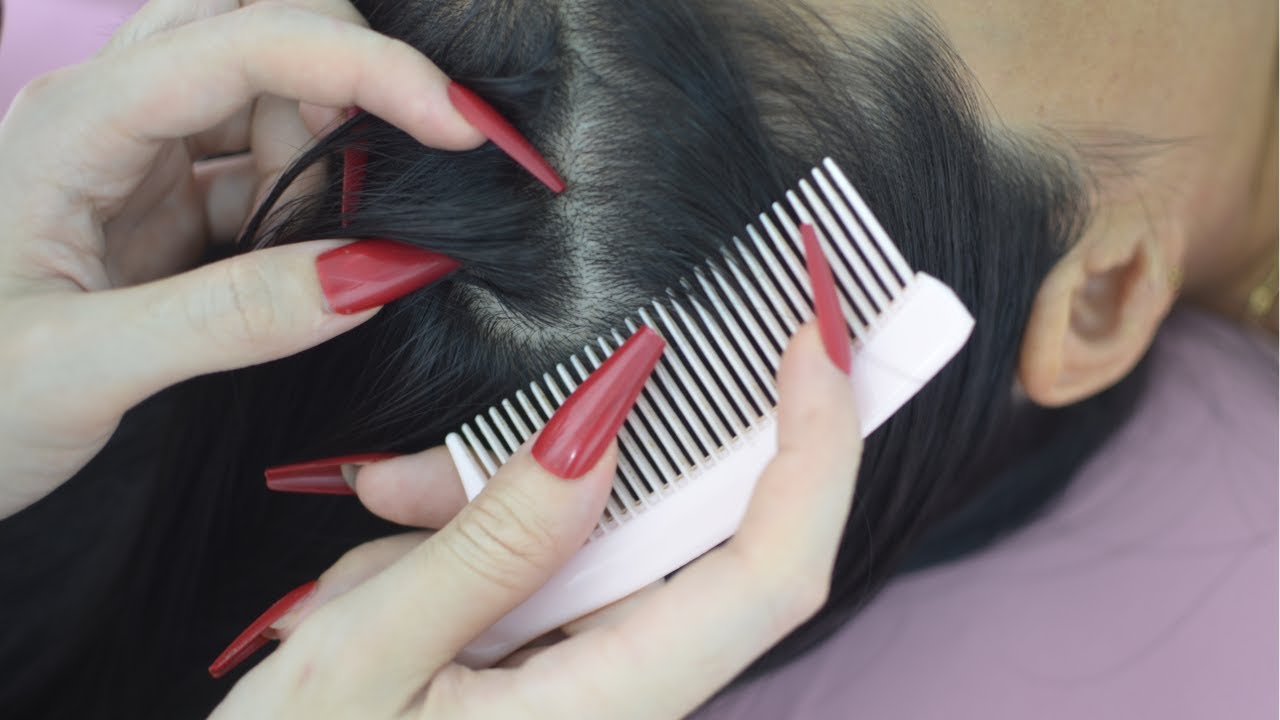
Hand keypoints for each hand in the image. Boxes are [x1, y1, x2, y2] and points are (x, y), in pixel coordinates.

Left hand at [0, 0, 482, 517]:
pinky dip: (312, 194)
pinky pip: (264, 160)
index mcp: (74, 127)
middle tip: (398, 168)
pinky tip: (308, 252)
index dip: (366, 68)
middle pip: (256, 19)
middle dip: (347, 76)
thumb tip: (388, 270)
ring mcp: (137, 155)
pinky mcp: (164, 202)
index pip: (243, 44)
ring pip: (268, 86)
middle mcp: (107, 114)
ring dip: (328, 144)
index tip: (462, 128)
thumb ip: (237, 318)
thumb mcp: (85, 370)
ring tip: (328, 244)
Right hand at [213, 324, 861, 718]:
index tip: (814, 334)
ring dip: (508, 494)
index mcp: (603, 714)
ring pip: (605, 540)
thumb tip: (600, 425)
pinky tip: (390, 558)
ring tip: (388, 508)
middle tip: (593, 366)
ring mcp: (588, 684)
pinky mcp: (547, 666)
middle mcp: (624, 702)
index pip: (768, 575)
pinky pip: (546, 565)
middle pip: (703, 541)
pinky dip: (480, 529)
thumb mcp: (357, 664)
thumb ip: (490, 548)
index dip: (814, 448)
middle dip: (639, 442)